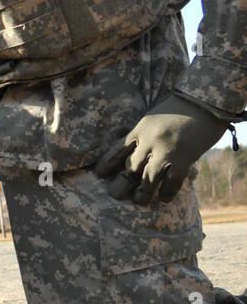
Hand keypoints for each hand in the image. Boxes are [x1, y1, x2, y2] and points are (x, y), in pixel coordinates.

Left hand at [95, 92, 226, 203]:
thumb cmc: (179, 108)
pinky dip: (167, 191)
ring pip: (148, 178)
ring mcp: (166, 150)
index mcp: (140, 128)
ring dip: (143, 192)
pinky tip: (164, 199)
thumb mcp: (153, 117)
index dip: (107, 163)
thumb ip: (143, 134)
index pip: (117, 149)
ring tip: (139, 201)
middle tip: (115, 194)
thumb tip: (135, 153)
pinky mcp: (184, 158)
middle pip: (131, 166)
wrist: (205, 102)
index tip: (99, 174)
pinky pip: (172, 180)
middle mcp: (149, 140)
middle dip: (122, 182)